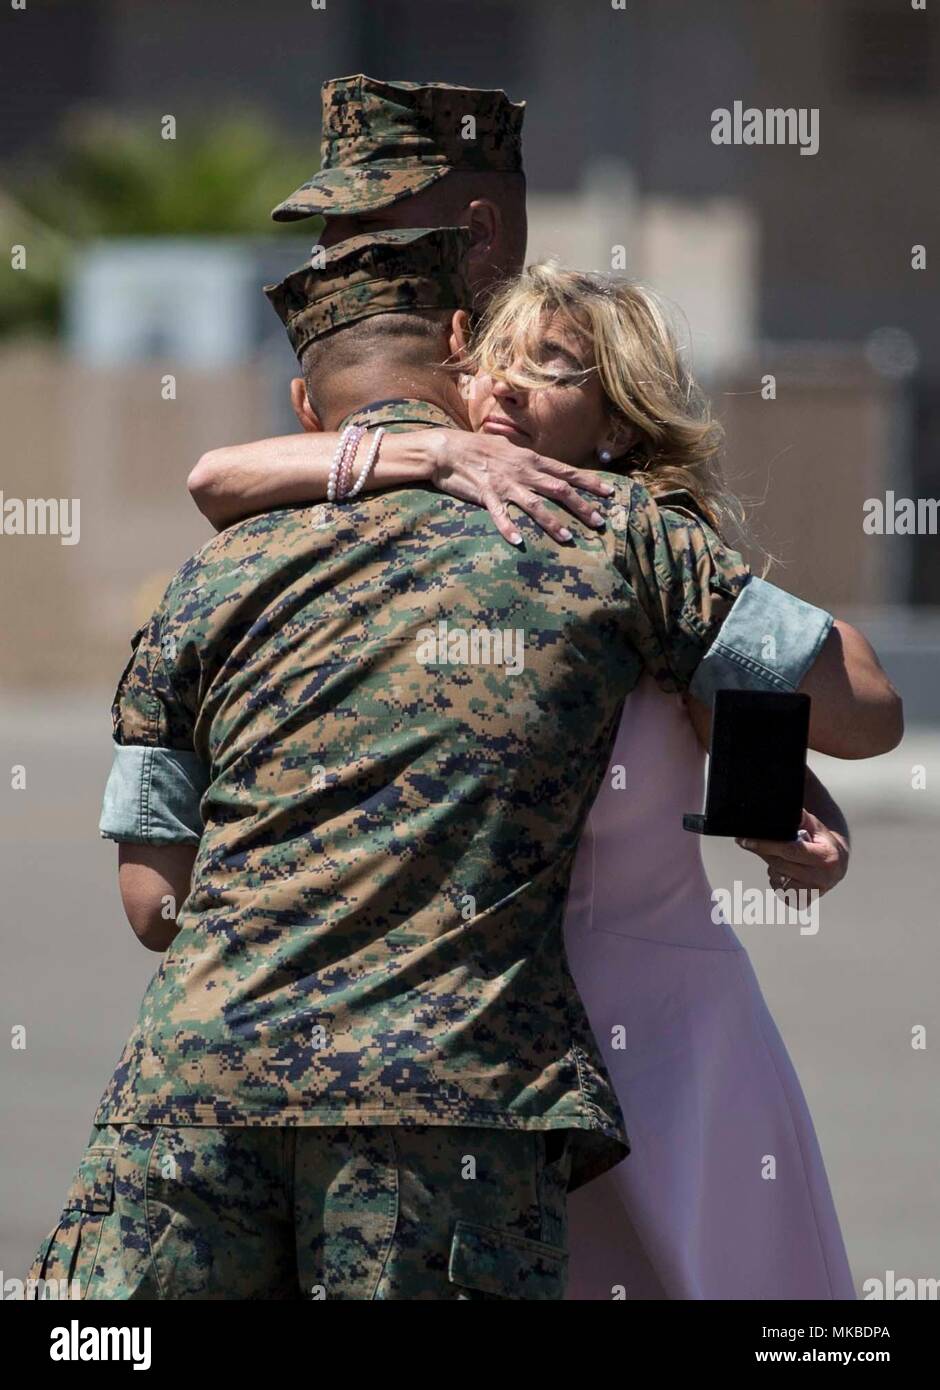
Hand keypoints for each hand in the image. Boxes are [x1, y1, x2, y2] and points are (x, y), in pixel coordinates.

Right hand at [425, 430, 614, 544]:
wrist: (447, 449)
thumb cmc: (477, 448)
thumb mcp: (508, 449)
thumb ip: (527, 459)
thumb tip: (543, 466)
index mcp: (530, 459)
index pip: (567, 471)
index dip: (590, 483)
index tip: (609, 493)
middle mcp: (523, 471)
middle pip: (559, 489)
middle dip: (582, 506)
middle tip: (600, 522)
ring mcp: (505, 484)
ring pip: (535, 504)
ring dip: (552, 522)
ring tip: (568, 538)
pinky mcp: (487, 495)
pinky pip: (500, 514)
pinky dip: (508, 528)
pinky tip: (518, 542)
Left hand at [735, 809, 848, 897]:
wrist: (837, 863)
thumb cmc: (822, 841)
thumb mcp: (815, 826)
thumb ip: (800, 818)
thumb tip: (784, 810)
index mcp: (826, 857)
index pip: (790, 851)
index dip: (766, 845)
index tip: (745, 841)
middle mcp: (823, 878)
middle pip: (780, 866)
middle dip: (764, 853)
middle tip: (754, 844)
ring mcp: (815, 892)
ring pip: (779, 881)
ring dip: (773, 869)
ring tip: (781, 859)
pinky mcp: (807, 902)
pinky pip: (782, 894)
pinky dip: (779, 884)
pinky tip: (786, 873)